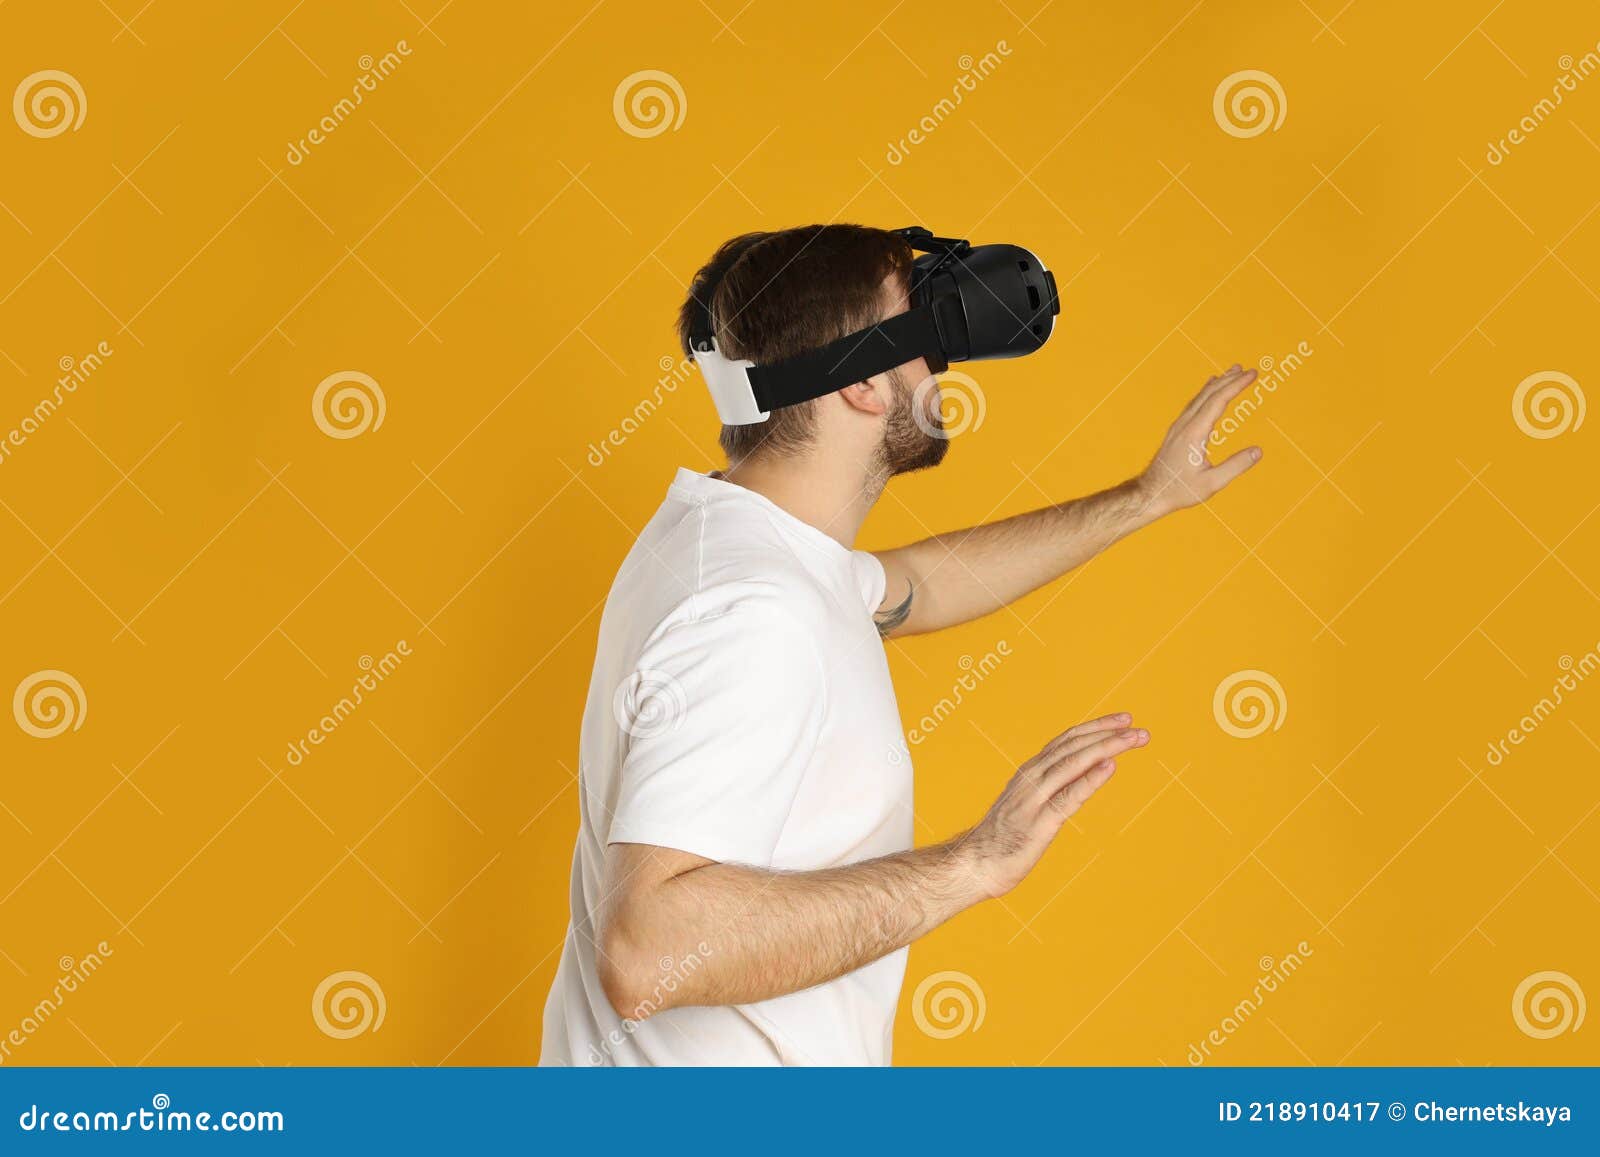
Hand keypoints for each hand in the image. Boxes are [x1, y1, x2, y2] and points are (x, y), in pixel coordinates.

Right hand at [961, 712, 1149, 898]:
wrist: (975, 864)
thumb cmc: (1004, 837)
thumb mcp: (1029, 803)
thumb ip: (1051, 787)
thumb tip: (1085, 773)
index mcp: (1030, 771)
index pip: (1067, 740)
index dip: (1096, 727)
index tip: (1123, 720)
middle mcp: (1031, 778)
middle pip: (1073, 746)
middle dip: (1108, 734)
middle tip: (1139, 729)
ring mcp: (1034, 798)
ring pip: (1073, 763)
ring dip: (1105, 748)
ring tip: (1132, 739)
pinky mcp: (1040, 823)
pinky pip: (1068, 796)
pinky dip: (1090, 779)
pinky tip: (1109, 767)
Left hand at [1136, 364, 1263, 517]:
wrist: (1150, 493)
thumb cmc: (1179, 491)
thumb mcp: (1211, 483)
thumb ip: (1235, 466)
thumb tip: (1258, 451)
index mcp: (1194, 433)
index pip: (1218, 401)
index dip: (1236, 386)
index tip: (1252, 374)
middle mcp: (1185, 425)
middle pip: (1209, 394)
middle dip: (1230, 379)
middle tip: (1248, 369)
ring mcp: (1179, 427)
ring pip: (1199, 397)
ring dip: (1217, 383)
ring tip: (1232, 372)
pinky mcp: (1176, 431)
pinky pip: (1193, 405)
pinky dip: (1206, 393)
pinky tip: (1209, 390)